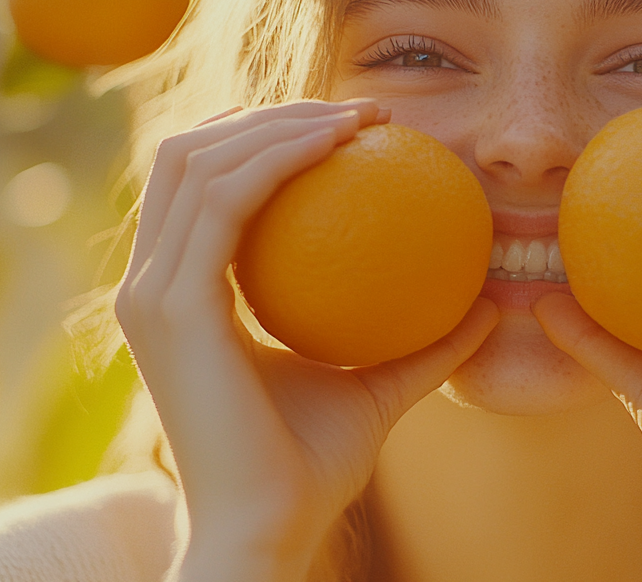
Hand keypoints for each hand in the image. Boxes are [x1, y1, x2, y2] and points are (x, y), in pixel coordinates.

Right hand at [115, 100, 498, 581]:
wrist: (270, 530)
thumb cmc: (311, 467)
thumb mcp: (375, 386)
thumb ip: (422, 342)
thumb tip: (491, 303)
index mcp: (178, 295)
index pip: (200, 183)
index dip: (262, 137)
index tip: (347, 128)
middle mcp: (149, 285)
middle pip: (186, 153)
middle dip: (267, 113)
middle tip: (357, 111)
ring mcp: (152, 294)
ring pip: (196, 160)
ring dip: (276, 122)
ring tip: (357, 117)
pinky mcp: (174, 308)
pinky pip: (223, 201)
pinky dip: (277, 158)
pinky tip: (340, 146)